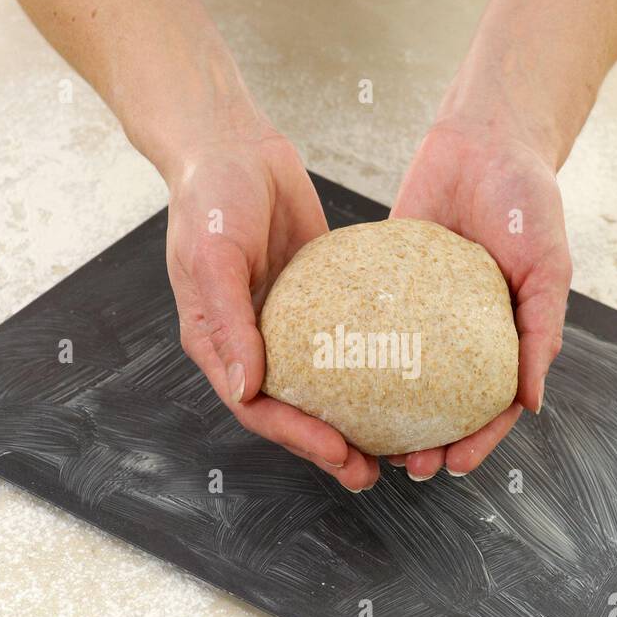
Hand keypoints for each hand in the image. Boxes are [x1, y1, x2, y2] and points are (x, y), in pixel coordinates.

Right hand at [165, 129, 381, 490]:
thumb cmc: (210, 198)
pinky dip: (370, 366)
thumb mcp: (214, 258)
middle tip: (371, 472)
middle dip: (329, 446)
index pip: (258, 409)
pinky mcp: (321, 298)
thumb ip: (228, 324)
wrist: (234, 144)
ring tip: (395, 446)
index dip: (297, 439)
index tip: (339, 453)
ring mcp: (290, 323)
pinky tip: (407, 378)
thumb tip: (245, 390)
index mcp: (218, 342)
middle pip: (293, 410)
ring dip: (353, 418)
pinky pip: (348, 341)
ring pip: (323, 385)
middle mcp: (254, 342)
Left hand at [390, 121, 571, 477]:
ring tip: (366, 439)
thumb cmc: (528, 200)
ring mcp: (423, 311)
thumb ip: (542, 330)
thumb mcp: (548, 266)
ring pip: (403, 376)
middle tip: (403, 464)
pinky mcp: (388, 281)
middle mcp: (463, 332)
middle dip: (427, 441)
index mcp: (507, 336)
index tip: (453, 466)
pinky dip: (356, 355)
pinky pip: (369, 324)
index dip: (476, 442)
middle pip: (443, 403)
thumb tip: (532, 403)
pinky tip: (335, 380)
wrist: (485, 138)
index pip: (493, 406)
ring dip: (387, 413)